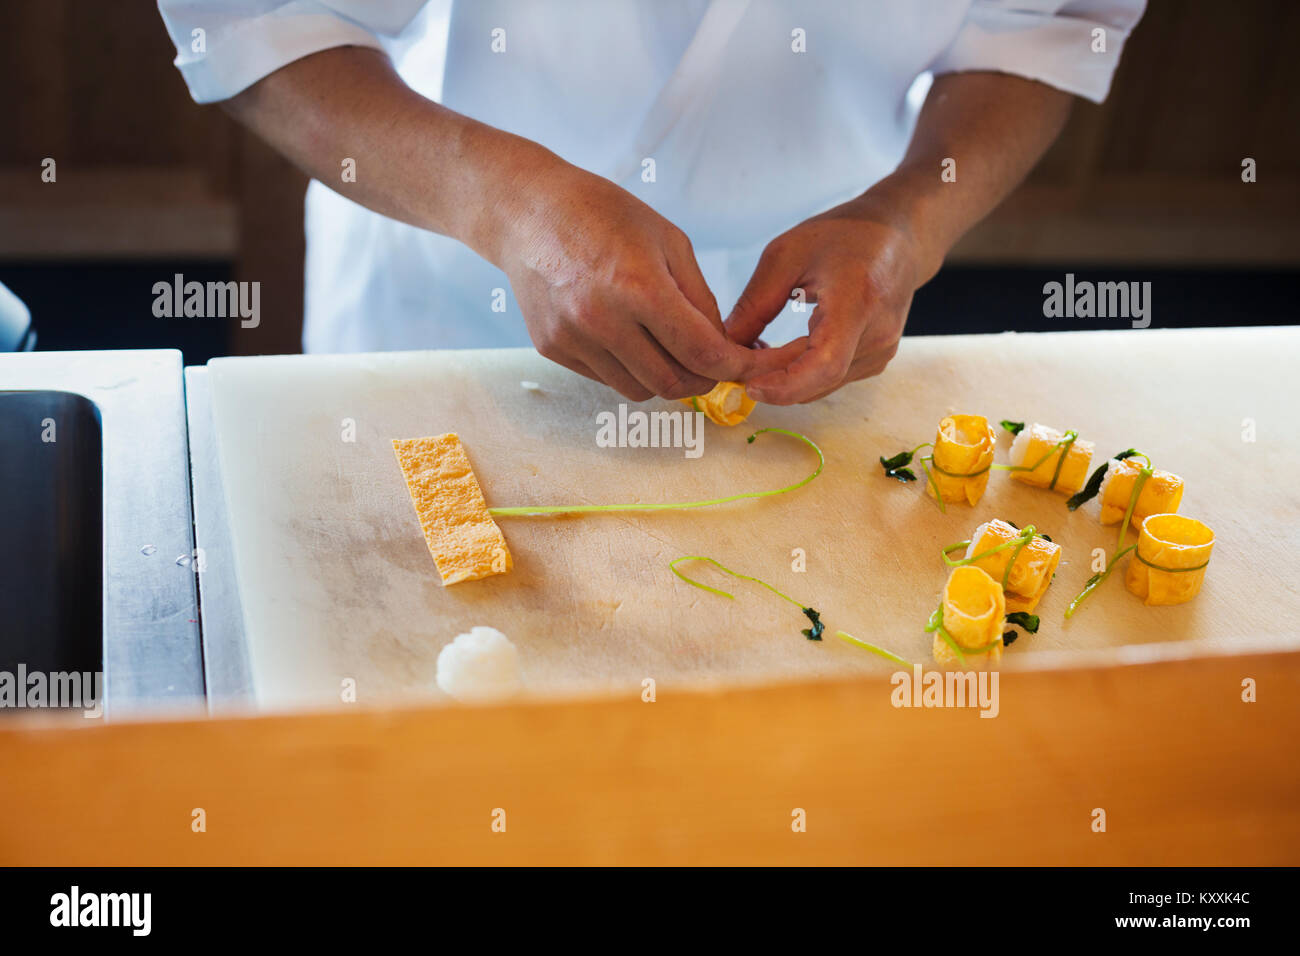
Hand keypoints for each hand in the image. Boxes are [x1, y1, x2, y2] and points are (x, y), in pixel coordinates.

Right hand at [492, 157, 760, 400]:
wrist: (526, 212)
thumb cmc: (601, 213)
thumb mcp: (668, 240)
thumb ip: (700, 298)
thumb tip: (720, 346)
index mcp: (638, 288)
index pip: (701, 353)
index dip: (734, 368)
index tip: (748, 367)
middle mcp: (602, 321)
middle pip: (671, 383)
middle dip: (703, 381)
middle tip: (713, 366)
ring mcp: (572, 339)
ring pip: (638, 390)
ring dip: (665, 378)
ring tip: (670, 349)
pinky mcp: (552, 349)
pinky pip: (605, 378)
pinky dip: (628, 369)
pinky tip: (628, 338)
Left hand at [724, 196, 924, 403]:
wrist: (899, 235)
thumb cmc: (843, 235)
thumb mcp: (787, 254)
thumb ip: (755, 304)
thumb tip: (723, 348)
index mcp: (859, 301)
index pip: (825, 364)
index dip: (785, 385)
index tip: (749, 385)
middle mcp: (878, 335)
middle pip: (817, 380)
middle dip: (770, 380)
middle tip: (731, 364)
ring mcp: (881, 352)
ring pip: (821, 384)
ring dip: (783, 378)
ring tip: (752, 353)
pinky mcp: (877, 360)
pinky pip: (831, 378)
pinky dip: (800, 373)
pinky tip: (778, 353)